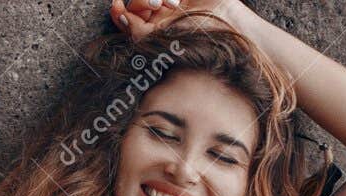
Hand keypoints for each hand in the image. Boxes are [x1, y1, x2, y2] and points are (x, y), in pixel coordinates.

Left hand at [108, 0, 253, 38]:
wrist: (230, 31)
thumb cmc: (199, 42)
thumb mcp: (162, 41)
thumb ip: (137, 32)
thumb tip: (118, 15)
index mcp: (156, 28)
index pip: (129, 15)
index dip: (119, 10)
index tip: (116, 6)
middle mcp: (164, 12)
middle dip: (141, 0)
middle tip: (156, 6)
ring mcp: (176, 0)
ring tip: (171, 3)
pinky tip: (177, 0)